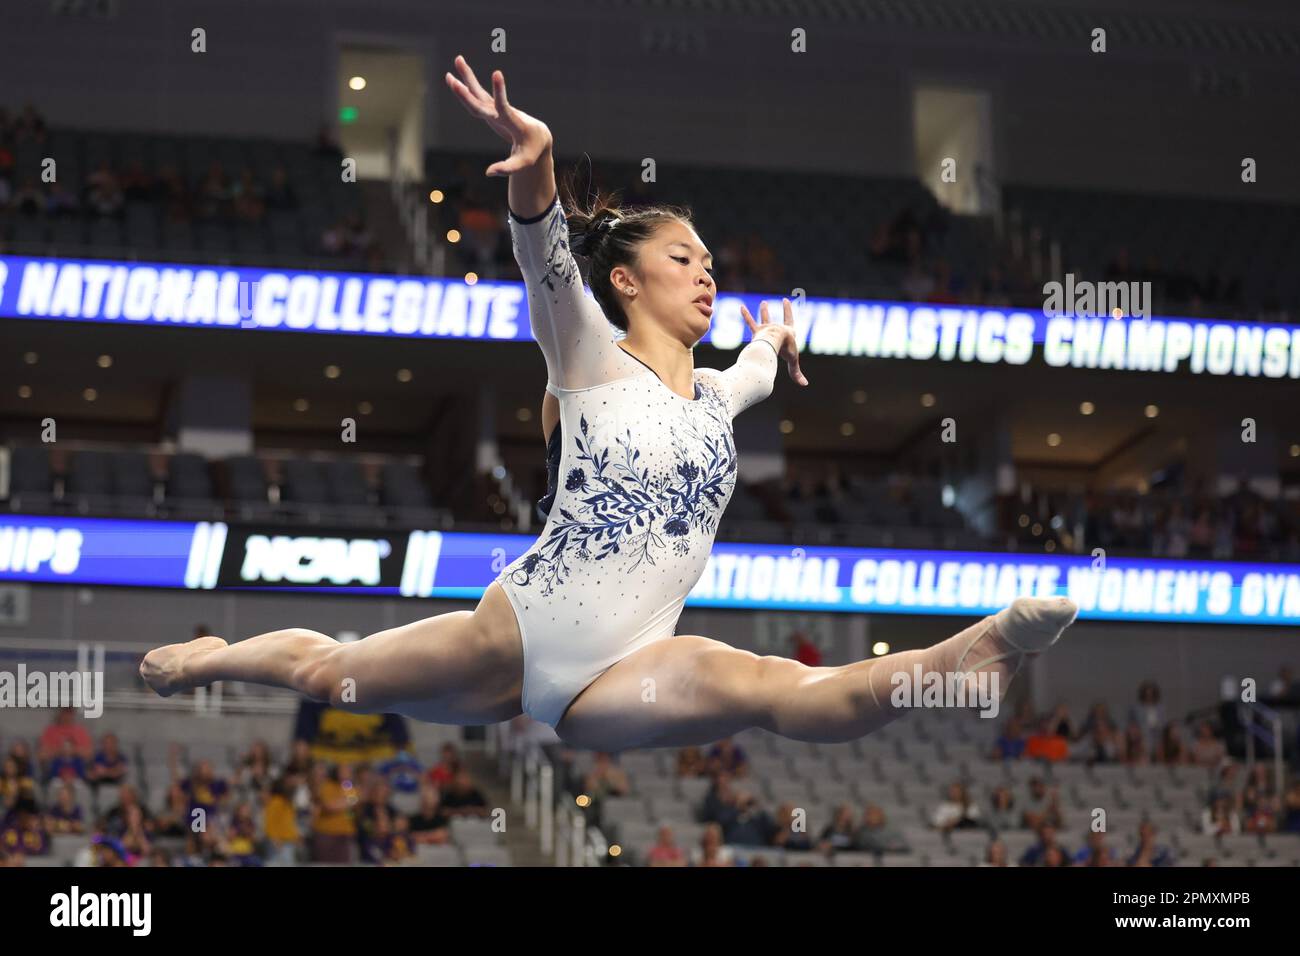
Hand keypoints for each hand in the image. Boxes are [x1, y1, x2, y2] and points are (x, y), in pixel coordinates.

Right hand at [445, 55, 552, 176]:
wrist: (538, 137)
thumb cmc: (531, 151)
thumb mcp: (522, 163)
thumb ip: (507, 168)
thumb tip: (488, 173)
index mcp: (512, 121)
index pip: (503, 106)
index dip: (500, 92)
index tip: (497, 74)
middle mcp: (502, 112)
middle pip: (482, 101)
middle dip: (467, 91)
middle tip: (453, 78)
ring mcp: (496, 109)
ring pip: (478, 92)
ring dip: (468, 77)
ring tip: (458, 59)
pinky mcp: (492, 109)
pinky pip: (477, 95)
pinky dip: (467, 86)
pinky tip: (456, 77)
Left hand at [741, 297, 807, 386]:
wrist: (775, 341)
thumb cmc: (785, 349)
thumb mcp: (793, 360)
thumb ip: (796, 372)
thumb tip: (804, 385)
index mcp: (788, 332)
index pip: (790, 320)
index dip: (788, 310)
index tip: (785, 300)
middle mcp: (777, 328)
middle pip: (775, 319)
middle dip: (771, 311)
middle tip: (766, 303)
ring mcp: (766, 329)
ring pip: (764, 318)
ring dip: (763, 311)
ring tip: (762, 303)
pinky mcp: (757, 332)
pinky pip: (750, 323)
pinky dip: (745, 316)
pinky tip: (740, 307)